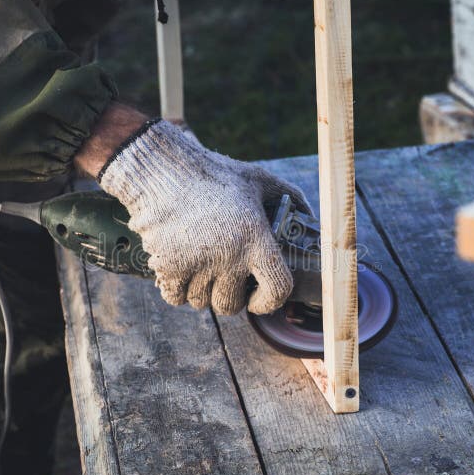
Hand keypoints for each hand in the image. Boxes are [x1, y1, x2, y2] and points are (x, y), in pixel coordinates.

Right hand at [96, 118, 310, 314]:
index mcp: (256, 238)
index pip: (277, 289)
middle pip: (231, 304)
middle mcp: (229, 256)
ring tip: (200, 270)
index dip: (269, 302)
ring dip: (201, 292)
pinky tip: (180, 272)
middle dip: (229, 297)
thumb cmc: (214, 175)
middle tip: (224, 280)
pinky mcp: (168, 266)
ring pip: (201, 302)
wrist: (164, 169)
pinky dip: (177, 291)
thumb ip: (289, 196)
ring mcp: (197, 264)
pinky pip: (175, 298)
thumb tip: (309, 217)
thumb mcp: (259, 179)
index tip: (258, 300)